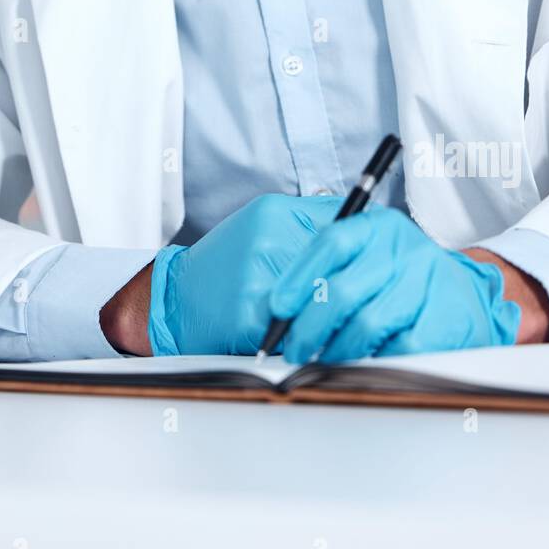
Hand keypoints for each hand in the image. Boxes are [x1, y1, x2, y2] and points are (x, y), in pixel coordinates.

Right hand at [146, 194, 343, 355]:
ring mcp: (261, 278)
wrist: (178, 298)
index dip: (360, 245)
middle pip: (336, 263)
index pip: (338, 224)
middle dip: (349, 283)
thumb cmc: (225, 261)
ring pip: (323, 296)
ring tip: (340, 318)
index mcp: (273, 213)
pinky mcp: (255, 315)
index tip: (369, 262)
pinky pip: (302, 326)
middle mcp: (267, 240)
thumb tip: (362, 221)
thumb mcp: (262, 222)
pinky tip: (313, 334)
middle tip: (362, 296)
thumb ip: (308, 218)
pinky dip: (313, 332)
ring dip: (334, 310)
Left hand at [267, 206, 521, 361]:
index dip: (298, 278)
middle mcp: (405, 248)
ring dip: (336, 350)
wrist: (463, 297)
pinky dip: (374, 361)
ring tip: (323, 360)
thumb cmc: (400, 279)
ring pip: (366, 324)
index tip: (277, 308)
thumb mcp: (366, 258)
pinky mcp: (446, 318)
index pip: (331, 243)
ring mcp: (428, 282)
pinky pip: (398, 349)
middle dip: (308, 327)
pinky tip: (362, 363)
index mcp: (378, 227)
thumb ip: (327, 272)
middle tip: (294, 348)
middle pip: (343, 290)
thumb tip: (275, 306)